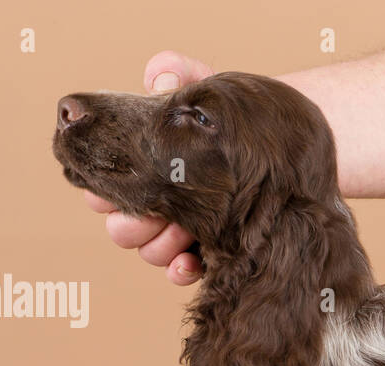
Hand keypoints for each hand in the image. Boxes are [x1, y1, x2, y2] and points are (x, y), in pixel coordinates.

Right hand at [81, 50, 214, 285]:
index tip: (114, 181)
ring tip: (185, 228)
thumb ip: (179, 73)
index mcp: (140, 167)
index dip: (100, 188)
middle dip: (134, 220)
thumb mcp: (208, 89)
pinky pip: (183, 272)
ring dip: (161, 243)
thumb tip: (158, 78)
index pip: (101, 185)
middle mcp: (156, 203)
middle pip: (120, 228)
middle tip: (157, 209)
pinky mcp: (210, 252)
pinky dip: (182, 270)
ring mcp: (180, 231)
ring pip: (148, 251)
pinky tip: (194, 260)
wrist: (285, 145)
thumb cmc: (234, 117)